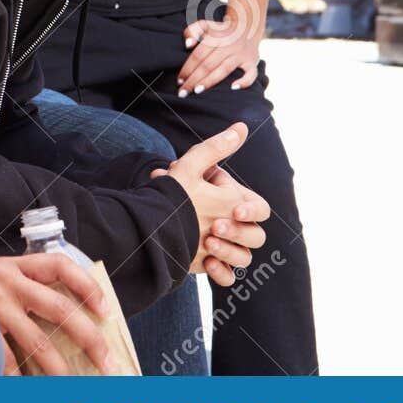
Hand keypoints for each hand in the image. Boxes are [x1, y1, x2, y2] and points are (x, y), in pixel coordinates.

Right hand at [0, 252, 116, 375]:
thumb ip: (25, 288)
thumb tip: (71, 319)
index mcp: (15, 266)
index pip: (59, 266)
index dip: (86, 286)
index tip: (105, 310)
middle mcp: (6, 281)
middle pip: (59, 308)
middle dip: (88, 338)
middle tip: (106, 360)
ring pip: (38, 342)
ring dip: (59, 368)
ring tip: (72, 386)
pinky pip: (8, 359)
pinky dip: (20, 377)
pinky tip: (29, 387)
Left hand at [151, 123, 269, 287]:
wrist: (143, 226)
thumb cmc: (170, 194)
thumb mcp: (190, 169)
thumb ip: (215, 148)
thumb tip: (241, 126)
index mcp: (230, 202)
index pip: (259, 208)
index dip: (252, 209)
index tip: (235, 209)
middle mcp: (229, 224)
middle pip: (256, 235)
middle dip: (239, 233)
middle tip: (214, 228)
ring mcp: (221, 246)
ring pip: (245, 258)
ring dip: (231, 253)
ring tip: (209, 245)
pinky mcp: (209, 264)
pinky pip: (228, 276)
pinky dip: (222, 274)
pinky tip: (208, 265)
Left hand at [179, 12, 261, 96]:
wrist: (248, 26)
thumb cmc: (220, 30)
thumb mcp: (205, 25)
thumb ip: (192, 31)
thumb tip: (187, 45)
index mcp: (216, 37)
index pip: (198, 55)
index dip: (188, 68)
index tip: (179, 80)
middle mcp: (229, 45)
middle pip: (208, 64)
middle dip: (194, 79)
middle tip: (183, 92)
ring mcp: (241, 54)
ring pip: (224, 70)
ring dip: (210, 81)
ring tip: (197, 91)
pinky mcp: (252, 62)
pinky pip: (251, 74)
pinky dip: (244, 81)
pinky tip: (233, 88)